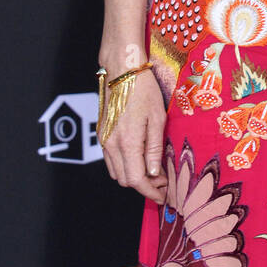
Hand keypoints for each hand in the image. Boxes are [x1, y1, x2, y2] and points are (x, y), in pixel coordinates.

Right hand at [100, 66, 167, 202]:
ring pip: (116, 172)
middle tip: (164, 181)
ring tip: (154, 171)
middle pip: (125, 180)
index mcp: (127, 142)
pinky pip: (111, 160)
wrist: (122, 71)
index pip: (137, 180)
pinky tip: (140, 158)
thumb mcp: (157, 119)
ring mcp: (104, 140)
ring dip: (134, 176)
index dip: (151, 191)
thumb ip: (154, 149)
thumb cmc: (144, 91)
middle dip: (145, 185)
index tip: (164, 195)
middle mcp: (111, 145)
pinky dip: (125, 166)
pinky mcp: (102, 134)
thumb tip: (155, 174)